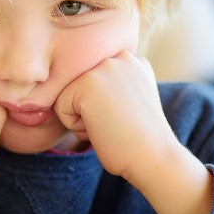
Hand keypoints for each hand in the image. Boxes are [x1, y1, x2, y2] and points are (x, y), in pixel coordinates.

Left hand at [54, 52, 176, 181]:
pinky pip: (60, 108)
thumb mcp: (130, 100)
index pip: (92, 82)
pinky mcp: (88, 82)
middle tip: (118, 122)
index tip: (126, 117)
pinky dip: (76, 127)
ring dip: (83, 118)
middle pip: (78, 86)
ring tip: (111, 124)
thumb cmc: (139, 140)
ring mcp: (104, 66)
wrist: (152, 157)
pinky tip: (103, 128)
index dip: (102, 107)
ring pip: (68, 95)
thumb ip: (111, 86)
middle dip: (91, 110)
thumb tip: (83, 89)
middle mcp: (119, 56)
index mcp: (131, 60)